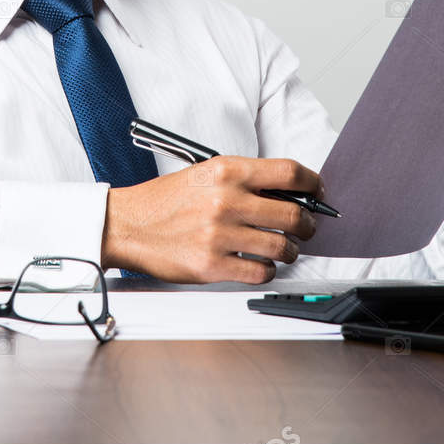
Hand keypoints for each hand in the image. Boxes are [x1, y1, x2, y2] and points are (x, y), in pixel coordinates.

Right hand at [100, 156, 321, 283]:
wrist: (126, 224)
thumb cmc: (164, 201)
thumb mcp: (204, 174)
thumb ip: (244, 181)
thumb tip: (287, 193)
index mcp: (226, 171)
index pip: (288, 172)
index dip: (313, 183)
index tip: (317, 192)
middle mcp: (226, 200)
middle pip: (293, 214)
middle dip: (307, 224)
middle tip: (305, 229)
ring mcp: (220, 234)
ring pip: (281, 247)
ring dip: (289, 251)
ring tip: (282, 249)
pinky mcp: (212, 265)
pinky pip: (260, 272)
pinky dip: (266, 271)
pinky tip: (258, 264)